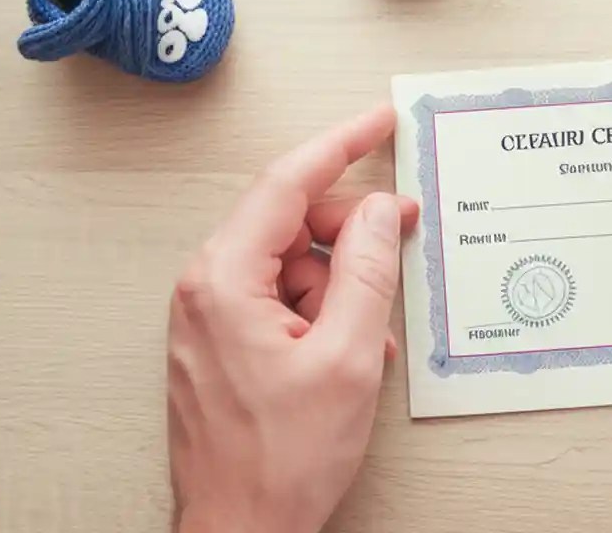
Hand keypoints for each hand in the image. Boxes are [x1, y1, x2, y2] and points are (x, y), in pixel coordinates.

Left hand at [167, 106, 417, 532]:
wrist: (241, 532)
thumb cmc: (279, 460)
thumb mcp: (348, 357)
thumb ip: (367, 272)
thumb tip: (379, 212)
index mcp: (224, 280)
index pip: (287, 183)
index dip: (341, 144)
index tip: (379, 121)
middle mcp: (208, 288)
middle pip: (292, 222)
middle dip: (352, 231)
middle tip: (403, 234)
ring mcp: (213, 317)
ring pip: (293, 264)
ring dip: (342, 286)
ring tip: (369, 336)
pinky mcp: (225, 342)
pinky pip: (283, 300)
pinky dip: (323, 313)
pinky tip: (349, 350)